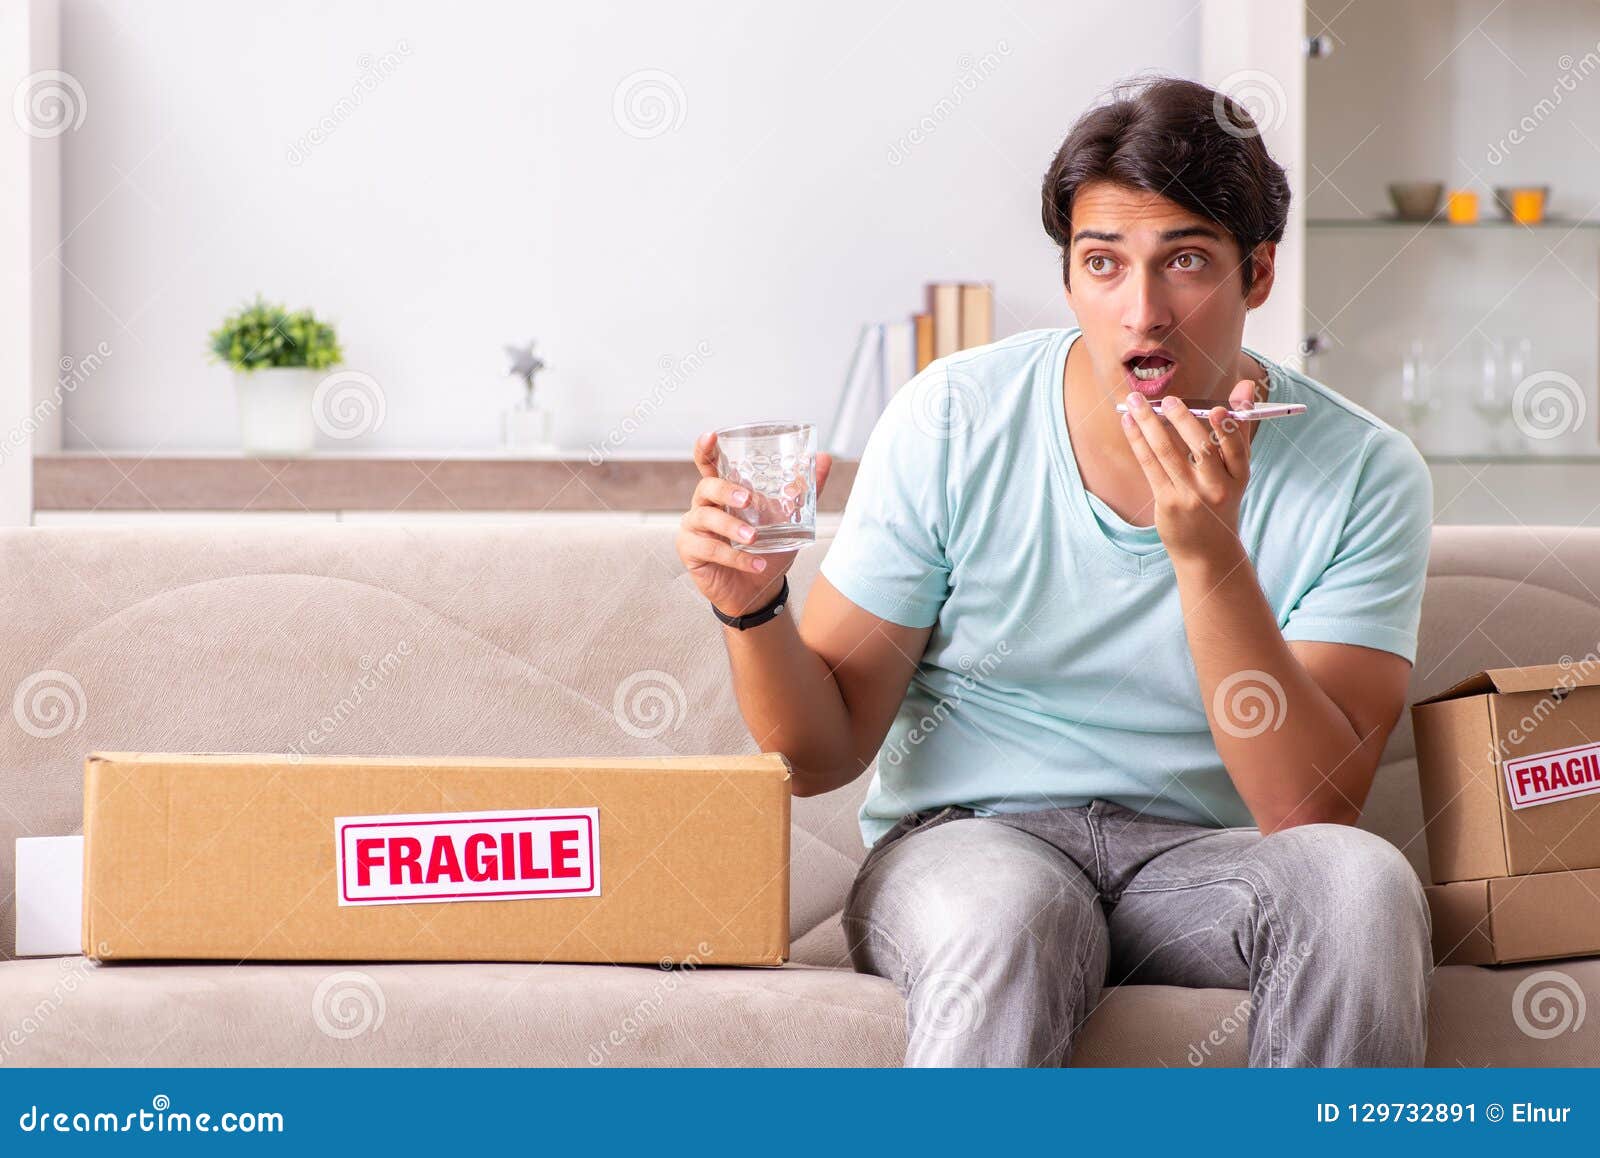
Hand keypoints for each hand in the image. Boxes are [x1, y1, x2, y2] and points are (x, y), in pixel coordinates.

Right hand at [677, 431, 833, 618]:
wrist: (759, 589)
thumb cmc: (767, 549)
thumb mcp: (789, 519)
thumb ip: (804, 490)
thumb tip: (824, 458)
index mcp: (723, 491)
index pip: (708, 463)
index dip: (705, 448)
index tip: (711, 436)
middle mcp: (704, 505)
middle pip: (706, 486)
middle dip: (725, 490)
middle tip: (747, 500)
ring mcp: (694, 528)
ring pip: (706, 518)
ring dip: (731, 527)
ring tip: (753, 539)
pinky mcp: (690, 551)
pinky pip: (710, 549)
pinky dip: (736, 557)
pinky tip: (756, 564)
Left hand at [1120, 378, 1264, 564]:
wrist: (1206, 550)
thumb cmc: (1220, 500)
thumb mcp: (1236, 471)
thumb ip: (1238, 427)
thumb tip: (1245, 384)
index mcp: (1239, 476)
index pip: (1238, 449)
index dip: (1228, 429)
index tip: (1217, 410)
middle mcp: (1217, 487)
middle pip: (1202, 449)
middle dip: (1182, 420)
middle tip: (1167, 399)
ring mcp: (1191, 496)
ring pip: (1168, 452)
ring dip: (1149, 423)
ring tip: (1136, 402)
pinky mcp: (1167, 502)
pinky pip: (1150, 464)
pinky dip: (1138, 440)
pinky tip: (1129, 423)